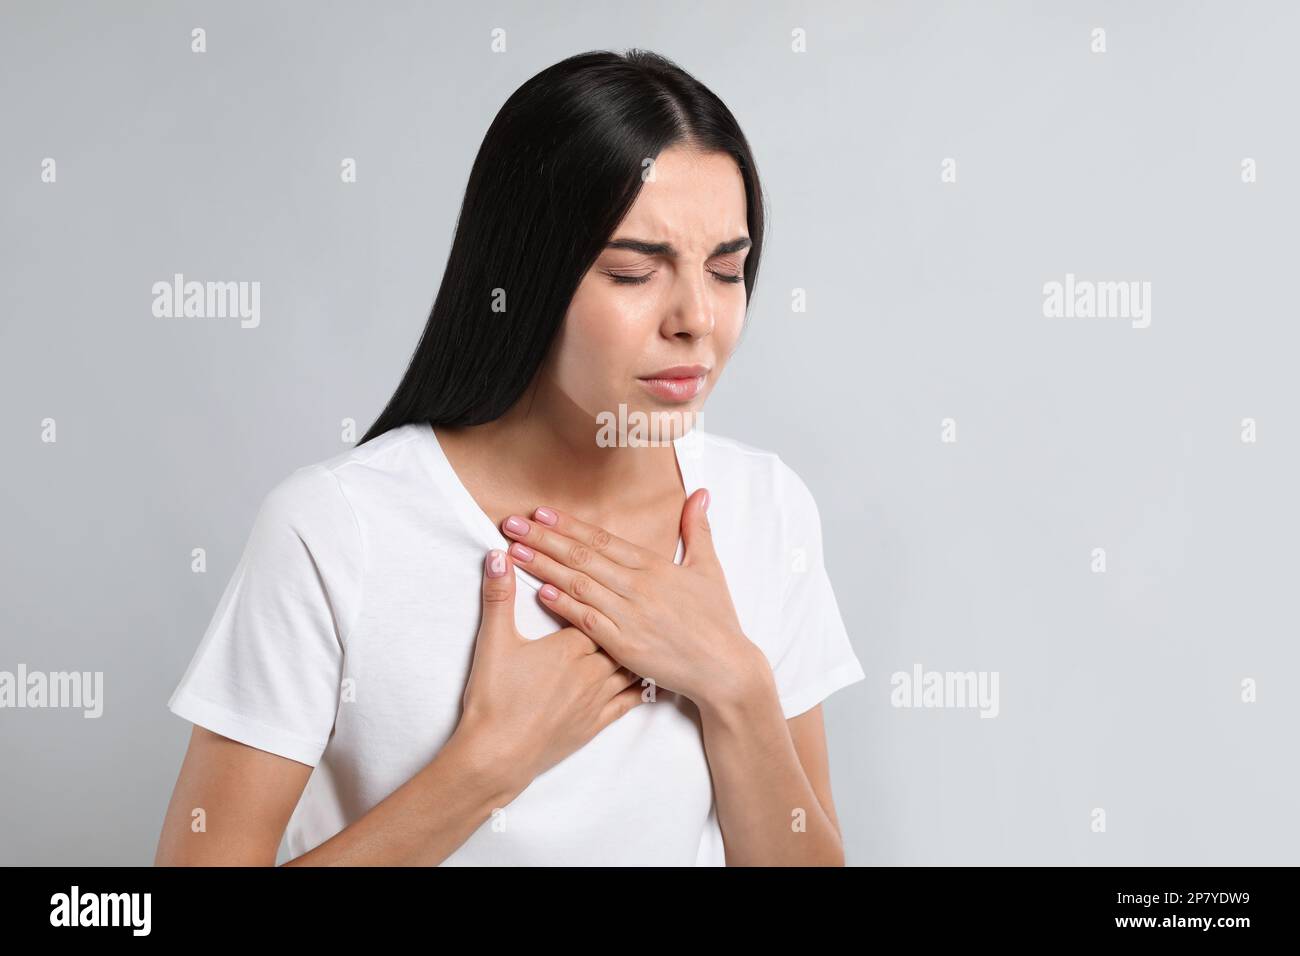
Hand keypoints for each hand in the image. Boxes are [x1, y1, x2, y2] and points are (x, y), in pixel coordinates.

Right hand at [452, 548, 646, 788]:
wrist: (498, 755)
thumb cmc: (494, 699)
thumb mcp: (494, 642)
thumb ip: (499, 596)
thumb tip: (498, 557)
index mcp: (570, 645)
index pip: (594, 606)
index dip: (601, 587)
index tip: (614, 571)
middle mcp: (592, 669)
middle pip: (619, 632)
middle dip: (628, 613)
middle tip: (647, 595)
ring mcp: (598, 698)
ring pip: (632, 664)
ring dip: (643, 647)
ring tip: (659, 629)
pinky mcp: (597, 723)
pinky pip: (631, 701)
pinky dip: (646, 686)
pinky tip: (658, 679)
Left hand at [499, 488, 766, 712]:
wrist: (725, 668)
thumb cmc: (717, 620)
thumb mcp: (709, 569)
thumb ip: (697, 530)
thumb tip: (700, 493)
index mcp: (654, 566)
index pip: (602, 538)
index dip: (568, 524)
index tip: (540, 511)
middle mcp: (638, 586)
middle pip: (583, 556)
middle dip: (543, 538)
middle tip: (511, 523)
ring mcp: (630, 615)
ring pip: (579, 584)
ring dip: (544, 566)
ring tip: (515, 552)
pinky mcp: (625, 644)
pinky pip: (588, 620)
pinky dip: (564, 604)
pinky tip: (540, 591)